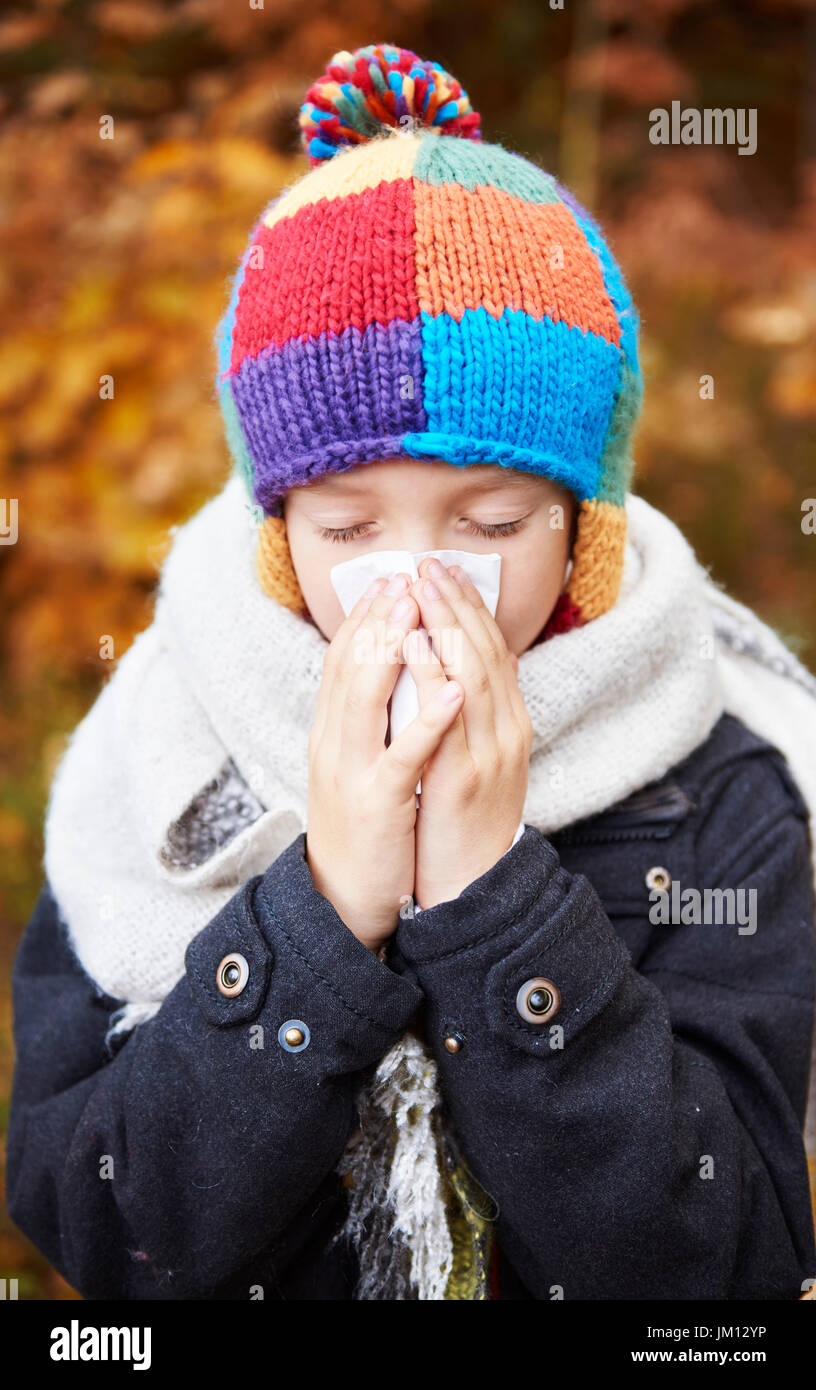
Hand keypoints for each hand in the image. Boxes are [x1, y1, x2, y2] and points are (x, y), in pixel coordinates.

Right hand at [305, 573, 465, 952]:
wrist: (343, 896)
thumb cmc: (363, 825)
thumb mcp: (361, 762)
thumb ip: (374, 720)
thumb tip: (396, 674)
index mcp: (332, 731)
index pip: (344, 660)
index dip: (366, 616)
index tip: (392, 579)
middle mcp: (334, 743)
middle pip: (351, 666)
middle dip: (378, 616)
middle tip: (405, 574)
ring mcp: (352, 771)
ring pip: (367, 699)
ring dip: (393, 649)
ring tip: (417, 609)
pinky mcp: (378, 802)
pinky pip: (403, 755)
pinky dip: (425, 720)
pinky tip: (448, 690)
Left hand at [402, 559, 532, 908]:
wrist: (473, 887)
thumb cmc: (465, 822)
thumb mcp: (477, 759)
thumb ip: (472, 715)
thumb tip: (458, 670)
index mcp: (509, 723)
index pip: (493, 649)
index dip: (471, 606)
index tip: (445, 569)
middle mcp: (507, 731)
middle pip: (486, 650)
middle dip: (457, 601)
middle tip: (429, 561)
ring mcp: (488, 753)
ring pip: (472, 672)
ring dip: (446, 623)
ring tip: (421, 584)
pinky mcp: (462, 777)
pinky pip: (448, 716)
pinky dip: (432, 673)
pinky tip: (414, 643)